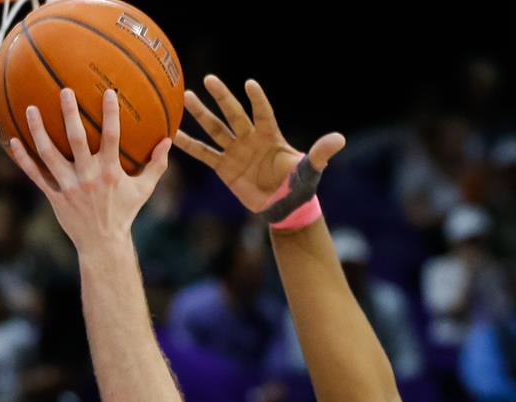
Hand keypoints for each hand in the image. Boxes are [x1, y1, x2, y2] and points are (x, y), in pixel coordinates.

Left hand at [8, 88, 172, 253]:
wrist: (103, 244)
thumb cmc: (124, 213)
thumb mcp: (143, 190)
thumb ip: (156, 165)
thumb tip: (168, 141)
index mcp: (110, 172)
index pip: (112, 138)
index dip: (111, 114)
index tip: (108, 91)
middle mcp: (88, 177)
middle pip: (77, 140)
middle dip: (70, 114)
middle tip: (64, 90)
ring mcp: (69, 187)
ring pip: (49, 155)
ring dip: (39, 131)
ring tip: (31, 109)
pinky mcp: (55, 197)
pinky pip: (36, 176)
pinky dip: (24, 159)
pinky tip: (13, 140)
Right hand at [175, 76, 345, 213]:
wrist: (284, 208)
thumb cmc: (299, 186)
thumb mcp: (311, 170)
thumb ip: (320, 153)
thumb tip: (339, 139)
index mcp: (271, 136)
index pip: (263, 113)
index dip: (258, 100)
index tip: (250, 85)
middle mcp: (251, 139)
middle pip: (234, 114)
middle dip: (222, 97)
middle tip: (209, 80)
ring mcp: (236, 151)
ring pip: (216, 129)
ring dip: (202, 114)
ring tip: (188, 97)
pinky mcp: (225, 168)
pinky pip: (206, 154)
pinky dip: (191, 145)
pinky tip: (176, 134)